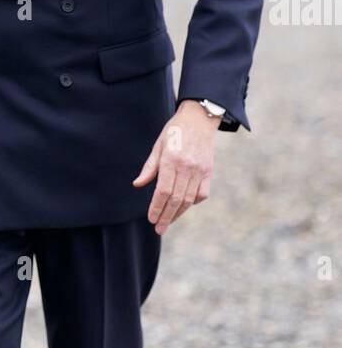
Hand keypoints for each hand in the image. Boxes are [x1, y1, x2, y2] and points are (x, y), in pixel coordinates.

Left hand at [133, 100, 218, 234]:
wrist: (199, 118)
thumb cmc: (175, 131)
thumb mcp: (158, 146)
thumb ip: (149, 167)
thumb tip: (137, 185)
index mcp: (172, 160)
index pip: (163, 191)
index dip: (157, 207)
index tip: (151, 219)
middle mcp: (187, 167)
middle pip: (176, 199)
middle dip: (166, 217)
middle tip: (159, 229)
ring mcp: (200, 170)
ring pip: (189, 199)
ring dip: (178, 213)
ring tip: (168, 222)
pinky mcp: (208, 171)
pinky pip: (202, 193)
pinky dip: (193, 203)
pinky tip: (183, 207)